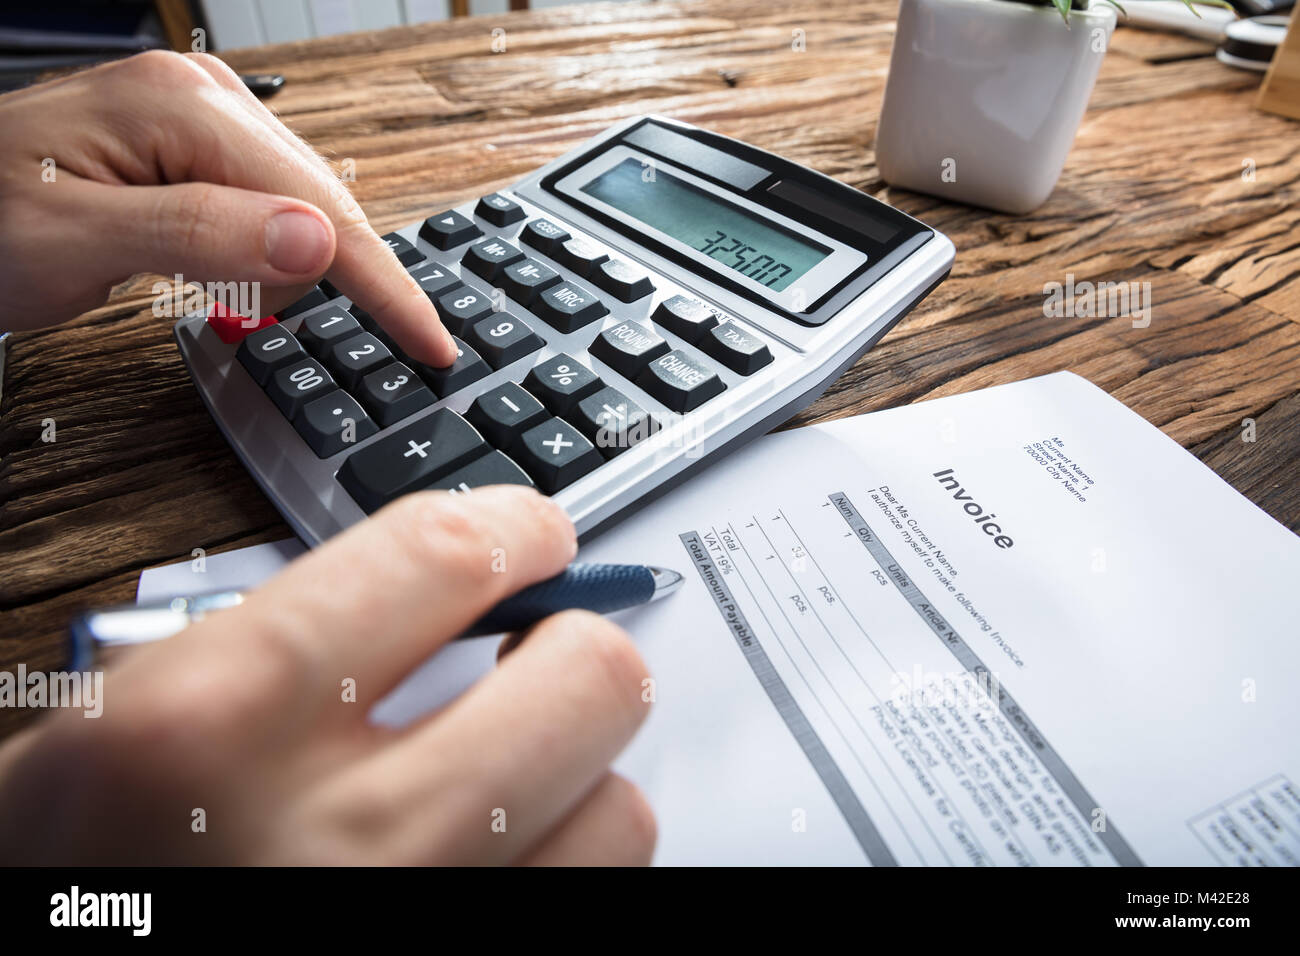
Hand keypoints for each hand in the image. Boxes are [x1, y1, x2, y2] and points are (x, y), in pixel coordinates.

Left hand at [0, 50, 456, 365]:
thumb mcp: (73, 243)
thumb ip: (198, 236)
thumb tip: (316, 242)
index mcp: (182, 106)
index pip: (318, 208)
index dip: (383, 287)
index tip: (433, 344)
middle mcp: (207, 94)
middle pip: (324, 204)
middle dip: (326, 277)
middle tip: (301, 320)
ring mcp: (208, 111)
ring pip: (304, 207)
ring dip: (287, 266)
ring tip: (213, 283)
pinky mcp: (204, 137)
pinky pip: (273, 201)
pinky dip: (268, 248)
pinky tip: (226, 262)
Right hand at [0, 487, 655, 863]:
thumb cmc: (74, 884)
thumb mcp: (100, 741)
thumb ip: (253, 645)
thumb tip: (414, 590)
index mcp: (213, 726)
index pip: (441, 556)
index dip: (514, 526)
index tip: (534, 533)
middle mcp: (340, 840)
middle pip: (587, 678)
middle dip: (576, 647)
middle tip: (541, 656)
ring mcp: (422, 926)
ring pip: (619, 810)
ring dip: (577, 776)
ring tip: (515, 776)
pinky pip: (591, 897)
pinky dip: (560, 862)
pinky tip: (502, 855)